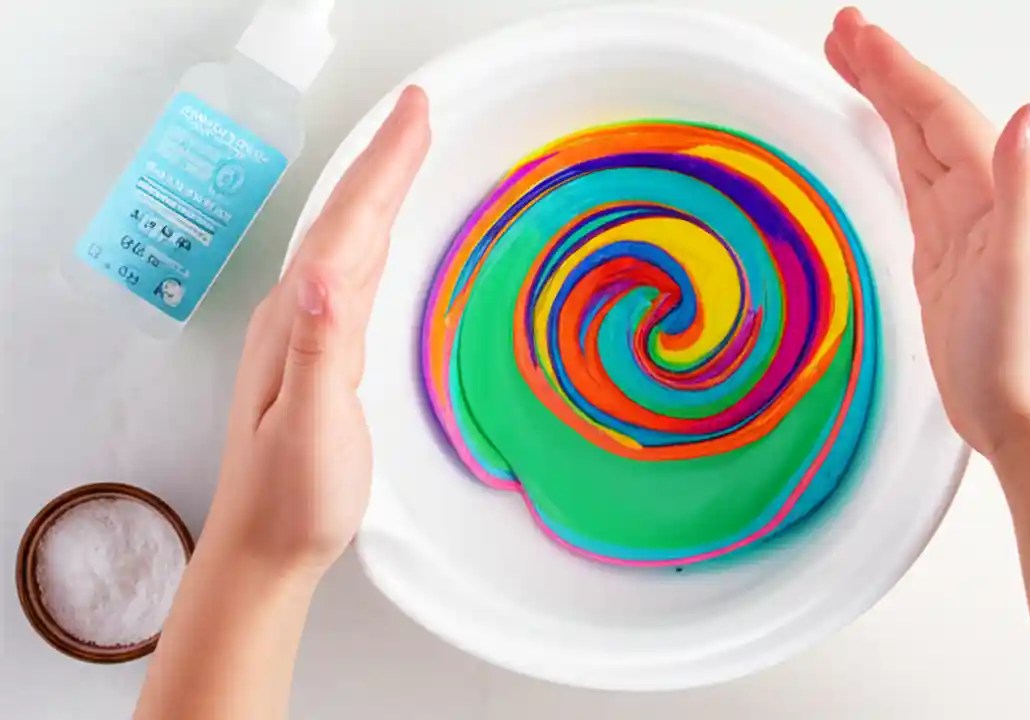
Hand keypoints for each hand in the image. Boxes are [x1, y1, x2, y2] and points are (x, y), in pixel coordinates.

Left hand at [204, 86, 431, 579]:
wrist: (265, 547)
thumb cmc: (294, 498)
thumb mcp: (313, 428)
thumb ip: (319, 349)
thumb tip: (324, 273)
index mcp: (300, 321)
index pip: (347, 227)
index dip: (384, 168)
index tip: (415, 116)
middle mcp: (296, 314)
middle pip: (345, 218)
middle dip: (384, 160)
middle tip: (419, 111)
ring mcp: (304, 331)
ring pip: (346, 239)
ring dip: (377, 189)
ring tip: (406, 151)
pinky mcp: (317, 351)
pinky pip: (349, 270)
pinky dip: (371, 234)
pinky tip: (381, 233)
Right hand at [825, 9, 1029, 459]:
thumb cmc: (1028, 358)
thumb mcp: (1026, 267)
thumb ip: (1027, 187)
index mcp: (996, 195)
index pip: (937, 114)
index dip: (896, 70)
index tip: (855, 33)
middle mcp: (980, 205)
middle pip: (923, 120)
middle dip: (883, 73)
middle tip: (841, 33)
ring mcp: (960, 233)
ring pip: (915, 150)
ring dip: (884, 106)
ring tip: (852, 70)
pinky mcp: (942, 264)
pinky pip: (912, 190)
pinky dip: (892, 157)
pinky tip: (884, 150)